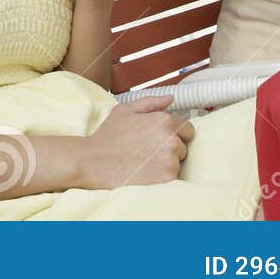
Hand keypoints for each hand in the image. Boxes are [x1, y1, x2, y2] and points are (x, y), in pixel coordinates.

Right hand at [75, 95, 193, 188]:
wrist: (92, 162)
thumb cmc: (107, 136)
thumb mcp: (124, 110)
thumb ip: (151, 102)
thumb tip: (171, 98)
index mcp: (164, 121)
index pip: (187, 129)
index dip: (173, 134)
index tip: (157, 140)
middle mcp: (171, 140)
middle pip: (183, 147)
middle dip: (169, 149)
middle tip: (146, 152)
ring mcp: (170, 161)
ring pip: (177, 163)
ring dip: (165, 164)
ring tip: (143, 163)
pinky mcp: (166, 179)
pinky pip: (172, 178)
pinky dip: (161, 177)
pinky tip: (144, 173)